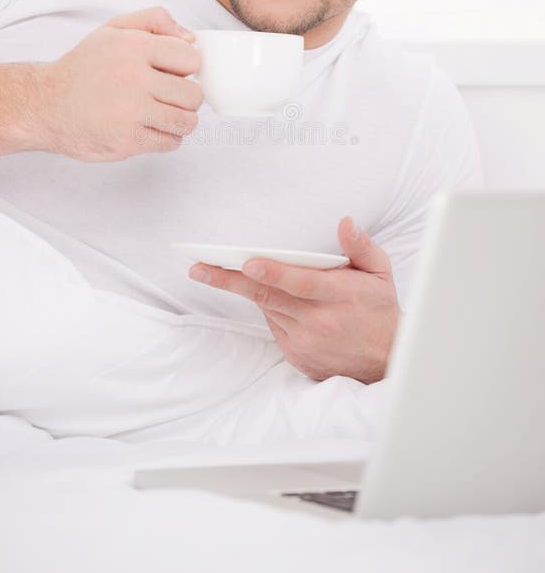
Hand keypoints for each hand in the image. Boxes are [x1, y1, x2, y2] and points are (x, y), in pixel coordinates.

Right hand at [35, 7, 203, 161]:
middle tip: (169, 98)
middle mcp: (133, 78)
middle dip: (186, 98)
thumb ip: (153, 20)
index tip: (175, 73)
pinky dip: (166, 138)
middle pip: (193, 95)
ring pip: (186, 122)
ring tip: (163, 114)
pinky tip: (149, 128)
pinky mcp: (127, 141)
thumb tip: (191, 38)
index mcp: (134, 47)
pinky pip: (170, 143)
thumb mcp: (113, 30)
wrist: (45, 105)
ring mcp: (131, 112)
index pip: (191, 59)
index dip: (187, 68)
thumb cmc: (83, 69)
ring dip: (180, 121)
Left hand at [189, 217, 400, 382]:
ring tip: (220, 271)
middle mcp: (320, 320)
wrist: (386, 360)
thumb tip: (345, 222)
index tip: (247, 262)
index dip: (273, 272)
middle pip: (268, 296)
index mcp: (340, 295)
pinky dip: (269, 309)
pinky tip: (273, 298)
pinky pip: (273, 326)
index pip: (300, 282)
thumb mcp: (380, 272)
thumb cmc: (379, 308)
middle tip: (198, 268)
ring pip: (267, 309)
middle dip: (230, 280)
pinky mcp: (297, 356)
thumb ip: (360, 246)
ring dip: (250, 290)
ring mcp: (306, 341)